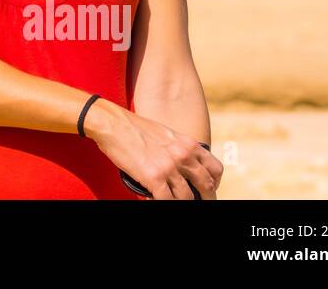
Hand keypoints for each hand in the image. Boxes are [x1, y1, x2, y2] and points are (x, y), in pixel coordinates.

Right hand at [83, 99, 221, 199]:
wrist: (112, 123)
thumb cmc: (133, 127)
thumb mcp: (165, 134)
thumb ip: (178, 149)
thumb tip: (182, 166)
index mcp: (188, 144)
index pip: (215, 168)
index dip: (215, 183)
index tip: (208, 189)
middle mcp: (183, 155)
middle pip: (207, 185)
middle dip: (206, 197)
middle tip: (201, 201)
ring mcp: (169, 167)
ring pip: (187, 197)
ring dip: (183, 202)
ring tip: (175, 201)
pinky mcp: (154, 177)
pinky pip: (167, 200)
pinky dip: (164, 203)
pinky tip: (156, 199)